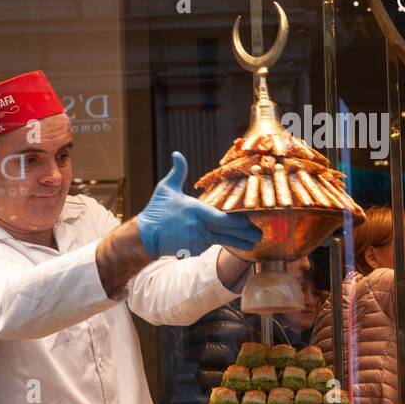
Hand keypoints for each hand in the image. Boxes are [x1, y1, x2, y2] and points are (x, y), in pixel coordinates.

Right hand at [136, 152, 261, 257]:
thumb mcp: (166, 188)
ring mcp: (197, 240)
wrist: (145, 235)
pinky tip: (230, 243)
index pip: (222, 219)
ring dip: (238, 242)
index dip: (238, 223)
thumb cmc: (156, 210)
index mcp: (196, 211)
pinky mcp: (194, 250)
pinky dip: (216, 243)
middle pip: (227, 232)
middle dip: (245, 234)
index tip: (250, 223)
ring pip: (221, 241)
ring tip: (253, 243)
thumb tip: (177, 153)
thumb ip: (178, 171)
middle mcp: (200, 227)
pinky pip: (209, 245)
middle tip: (259, 235)